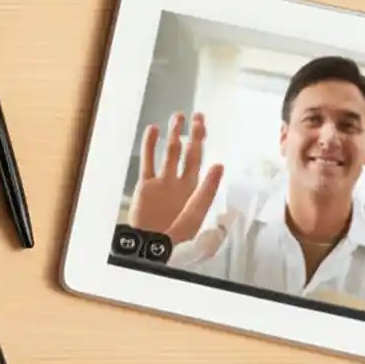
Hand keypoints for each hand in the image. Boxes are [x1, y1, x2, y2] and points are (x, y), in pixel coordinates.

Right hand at [127, 111, 224, 244]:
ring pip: (168, 153)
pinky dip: (149, 146)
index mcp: (194, 189)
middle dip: (193, 135)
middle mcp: (178, 182)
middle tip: (197, 117)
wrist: (151, 246)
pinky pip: (148, 162)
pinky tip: (153, 130)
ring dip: (174, 135)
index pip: (200, 161)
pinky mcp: (145, 186)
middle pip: (187, 153)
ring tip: (178, 117)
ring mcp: (161, 183)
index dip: (202, 144)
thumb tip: (219, 165)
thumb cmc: (176, 236)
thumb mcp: (197, 214)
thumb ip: (208, 190)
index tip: (205, 128)